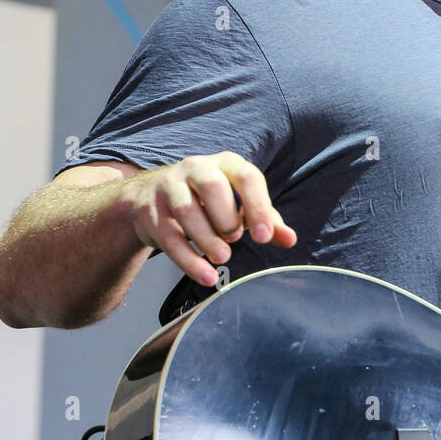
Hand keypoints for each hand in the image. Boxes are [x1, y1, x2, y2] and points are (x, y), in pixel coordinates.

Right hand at [122, 151, 295, 286]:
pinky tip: (207, 275)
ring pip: (187, 211)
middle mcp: (196, 169)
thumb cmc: (208, 200)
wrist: (150, 198)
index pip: (246, 177)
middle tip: (234, 239)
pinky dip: (189, 260)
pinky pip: (169, 237)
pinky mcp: (151, 213)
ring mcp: (169, 189)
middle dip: (227, 217)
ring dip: (207, 238)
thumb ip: (266, 220)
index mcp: (225, 163)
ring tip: (223, 257)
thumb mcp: (239, 203)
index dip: (258, 206)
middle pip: (212, 186)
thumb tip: (290, 240)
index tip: (264, 236)